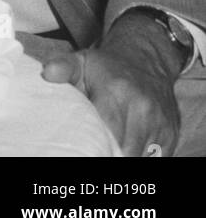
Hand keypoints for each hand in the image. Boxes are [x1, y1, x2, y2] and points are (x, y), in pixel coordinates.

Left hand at [42, 18, 180, 156]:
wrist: (147, 59)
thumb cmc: (107, 66)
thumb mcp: (81, 60)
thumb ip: (63, 67)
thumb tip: (47, 74)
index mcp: (117, 94)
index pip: (105, 133)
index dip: (92, 145)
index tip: (81, 146)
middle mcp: (143, 111)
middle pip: (123, 150)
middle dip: (106, 153)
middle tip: (90, 150)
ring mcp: (160, 124)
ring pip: (140, 156)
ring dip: (123, 156)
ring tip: (106, 149)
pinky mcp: (171, 135)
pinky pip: (156, 157)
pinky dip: (140, 157)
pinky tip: (124, 150)